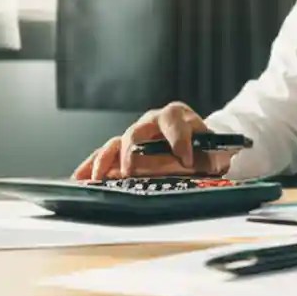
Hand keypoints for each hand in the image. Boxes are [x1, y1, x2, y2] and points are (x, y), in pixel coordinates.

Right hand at [71, 102, 233, 180]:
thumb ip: (212, 157)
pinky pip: (104, 156)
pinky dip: (92, 166)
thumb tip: (206, 167)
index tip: (185, 158)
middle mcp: (152, 122)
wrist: (199, 146)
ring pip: (116, 143)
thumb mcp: (216, 151)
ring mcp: (135, 135)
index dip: (178, 138)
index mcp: (178, 117)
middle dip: (133, 150)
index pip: (174, 121)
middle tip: (132, 170)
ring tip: (97, 177)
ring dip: (105, 160)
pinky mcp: (122, 151)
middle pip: (137, 130)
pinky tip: (80, 178)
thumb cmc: (207, 148)